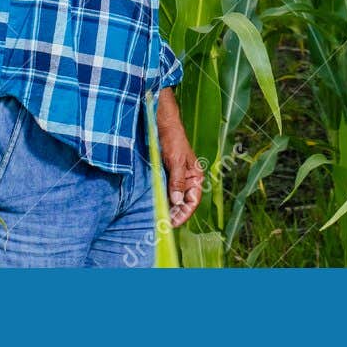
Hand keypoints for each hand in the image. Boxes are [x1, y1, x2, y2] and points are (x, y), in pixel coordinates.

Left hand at [155, 87, 203, 226]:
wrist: (160, 121)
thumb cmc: (173, 138)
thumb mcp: (176, 160)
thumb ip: (177, 181)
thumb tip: (178, 201)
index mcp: (195, 176)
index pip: (193, 201)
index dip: (184, 214)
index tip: (172, 223)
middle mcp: (186, 179)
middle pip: (183, 203)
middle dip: (174, 214)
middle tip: (161, 225)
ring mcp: (175, 177)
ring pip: (173, 198)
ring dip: (166, 208)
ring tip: (156, 219)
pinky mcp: (164, 174)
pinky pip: (164, 190)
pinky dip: (159, 199)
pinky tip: (152, 205)